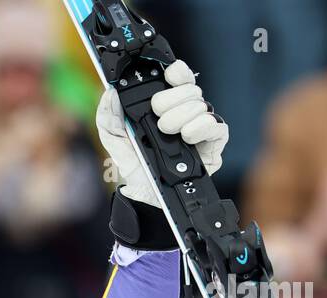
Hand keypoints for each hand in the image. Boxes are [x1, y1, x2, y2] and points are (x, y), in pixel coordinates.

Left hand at [96, 60, 228, 206]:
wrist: (148, 197)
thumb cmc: (138, 168)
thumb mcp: (116, 142)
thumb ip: (108, 118)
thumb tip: (109, 94)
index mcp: (166, 107)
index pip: (180, 78)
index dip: (177, 72)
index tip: (168, 75)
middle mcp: (186, 114)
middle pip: (191, 89)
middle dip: (171, 100)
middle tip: (158, 119)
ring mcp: (201, 128)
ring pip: (202, 104)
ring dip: (182, 115)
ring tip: (169, 132)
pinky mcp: (213, 144)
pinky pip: (217, 125)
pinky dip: (202, 127)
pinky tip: (187, 136)